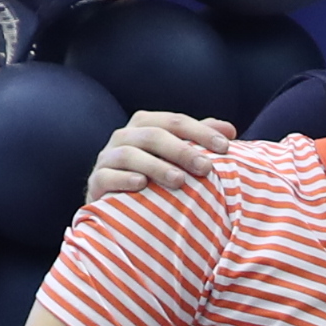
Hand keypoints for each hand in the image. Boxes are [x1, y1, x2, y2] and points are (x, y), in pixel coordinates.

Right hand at [88, 111, 233, 203]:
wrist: (116, 203)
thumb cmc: (155, 177)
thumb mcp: (177, 157)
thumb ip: (198, 140)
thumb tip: (230, 130)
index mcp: (145, 126)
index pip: (175, 121)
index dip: (201, 131)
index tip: (226, 147)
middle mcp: (124, 137)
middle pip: (153, 135)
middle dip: (182, 150)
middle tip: (206, 168)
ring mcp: (107, 158)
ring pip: (129, 155)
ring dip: (156, 166)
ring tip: (180, 181)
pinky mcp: (96, 181)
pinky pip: (107, 176)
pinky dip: (124, 179)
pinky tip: (142, 185)